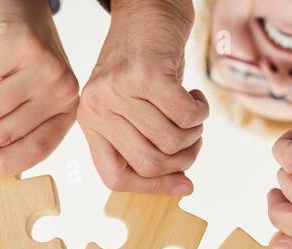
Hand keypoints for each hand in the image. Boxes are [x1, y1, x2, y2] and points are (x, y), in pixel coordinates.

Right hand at [0, 0, 77, 175]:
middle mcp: (61, 91)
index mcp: (66, 112)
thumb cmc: (23, 60)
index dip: (0, 164)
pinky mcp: (20, 43)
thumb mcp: (29, 95)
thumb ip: (13, 126)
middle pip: (5, 130)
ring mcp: (44, 66)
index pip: (34, 150)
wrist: (25, 5)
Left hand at [76, 0, 206, 194]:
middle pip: (149, 163)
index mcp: (90, 124)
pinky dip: (201, 111)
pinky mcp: (146, 75)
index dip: (152, 188)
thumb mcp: (134, 109)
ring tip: (193, 113)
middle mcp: (97, 109)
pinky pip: (186, 116)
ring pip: (171, 141)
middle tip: (194, 138)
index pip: (115, 178)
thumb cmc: (145, 66)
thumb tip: (182, 187)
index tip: (183, 184)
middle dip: (184, 158)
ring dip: (195, 132)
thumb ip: (146, 145)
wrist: (148, 10)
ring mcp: (118, 91)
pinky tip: (196, 95)